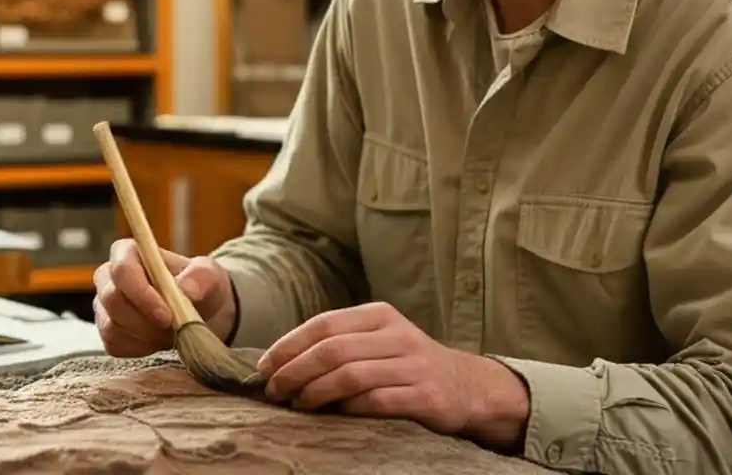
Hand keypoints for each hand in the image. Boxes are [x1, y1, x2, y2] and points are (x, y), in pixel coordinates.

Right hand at [92, 238, 236, 357]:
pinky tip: (158, 340)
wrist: (202, 313)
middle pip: (111, 299)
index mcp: (129, 253)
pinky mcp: (108, 331)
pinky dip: (140, 348)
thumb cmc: (201, 286)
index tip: (167, 314)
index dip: (141, 293)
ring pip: (111, 326)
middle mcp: (109, 277)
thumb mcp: (210, 276)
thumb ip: (201, 277)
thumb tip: (184, 289)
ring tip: (170, 331)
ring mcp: (105, 306)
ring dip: (146, 336)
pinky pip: (114, 345)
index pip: (122, 269)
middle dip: (144, 320)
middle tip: (173, 326)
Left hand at [256, 302, 530, 450]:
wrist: (467, 386)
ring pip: (350, 375)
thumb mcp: (378, 341)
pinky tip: (332, 416)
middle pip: (332, 349)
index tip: (264, 367)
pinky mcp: (424, 395)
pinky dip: (348, 409)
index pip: (323, 324)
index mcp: (379, 315)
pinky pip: (376, 401)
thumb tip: (280, 363)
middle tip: (274, 390)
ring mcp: (413, 364)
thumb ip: (339, 344)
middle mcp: (396, 334)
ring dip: (315, 392)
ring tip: (297, 404)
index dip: (288, 345)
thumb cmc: (407, 365)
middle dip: (294, 371)